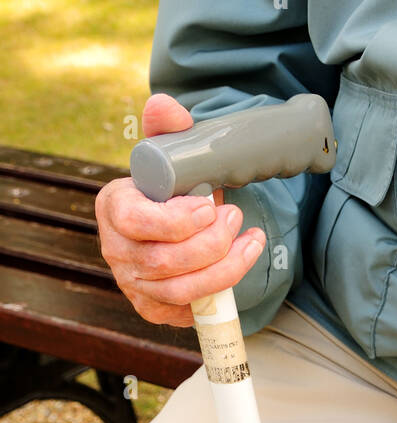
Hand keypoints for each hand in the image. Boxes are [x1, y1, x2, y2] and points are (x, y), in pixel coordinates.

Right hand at [94, 94, 265, 326]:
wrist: (163, 224)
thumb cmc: (165, 188)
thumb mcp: (163, 151)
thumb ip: (166, 126)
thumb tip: (167, 106)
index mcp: (113, 208)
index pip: (137, 223)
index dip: (177, 221)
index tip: (210, 207)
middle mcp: (116, 251)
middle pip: (164, 262)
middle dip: (211, 244)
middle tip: (237, 219)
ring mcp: (132, 284)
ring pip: (180, 290)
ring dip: (224, 269)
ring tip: (251, 243)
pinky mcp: (152, 308)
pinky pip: (187, 309)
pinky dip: (218, 292)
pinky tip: (239, 266)